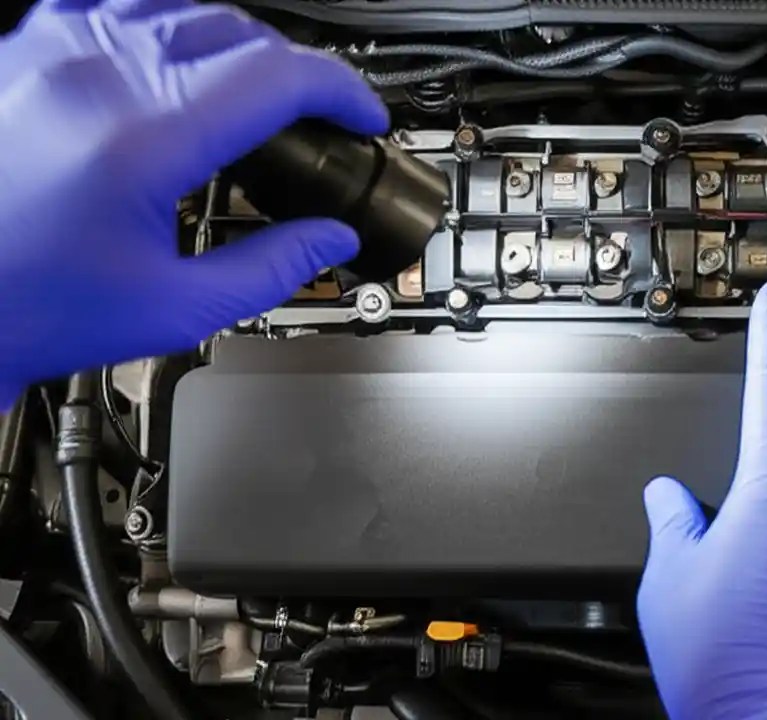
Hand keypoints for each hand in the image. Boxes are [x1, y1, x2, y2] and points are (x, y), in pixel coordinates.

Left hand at [0, 0, 388, 405]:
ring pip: (180, 7)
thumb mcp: (173, 307)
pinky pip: (113, 4)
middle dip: (298, 73)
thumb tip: (328, 240)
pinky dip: (164, 24)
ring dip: (237, 44)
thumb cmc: (27, 304)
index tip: (361, 117)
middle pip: (239, 32)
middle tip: (319, 117)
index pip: (279, 76)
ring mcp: (54, 51)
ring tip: (256, 91)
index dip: (341, 92)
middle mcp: (97, 74)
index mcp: (145, 137)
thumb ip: (269, 268)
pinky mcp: (27, 51)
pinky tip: (176, 58)